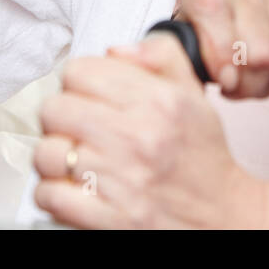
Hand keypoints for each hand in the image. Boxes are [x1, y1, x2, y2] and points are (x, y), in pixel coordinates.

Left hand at [32, 34, 268, 228]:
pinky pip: (49, 194)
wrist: (222, 216)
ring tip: (76, 158)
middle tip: (79, 126)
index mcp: (157, 101)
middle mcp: (138, 137)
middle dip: (63, 116)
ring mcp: (121, 180)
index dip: (80, 81)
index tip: (89, 94)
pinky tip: (76, 186)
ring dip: (56, 156)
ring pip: (47, 153)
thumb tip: (114, 50)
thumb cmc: (202, 156)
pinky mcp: (108, 218)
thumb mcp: (193, 94)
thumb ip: (161, 55)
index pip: (78, 71)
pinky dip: (55, 192)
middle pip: (54, 109)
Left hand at [175, 0, 268, 97]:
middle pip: (255, 57)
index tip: (221, 77)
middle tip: (237, 83)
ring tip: (255, 74)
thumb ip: (186, 41)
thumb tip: (187, 78)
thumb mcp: (195, 6)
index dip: (220, 64)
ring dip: (266, 81)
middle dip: (245, 83)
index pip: (217, 34)